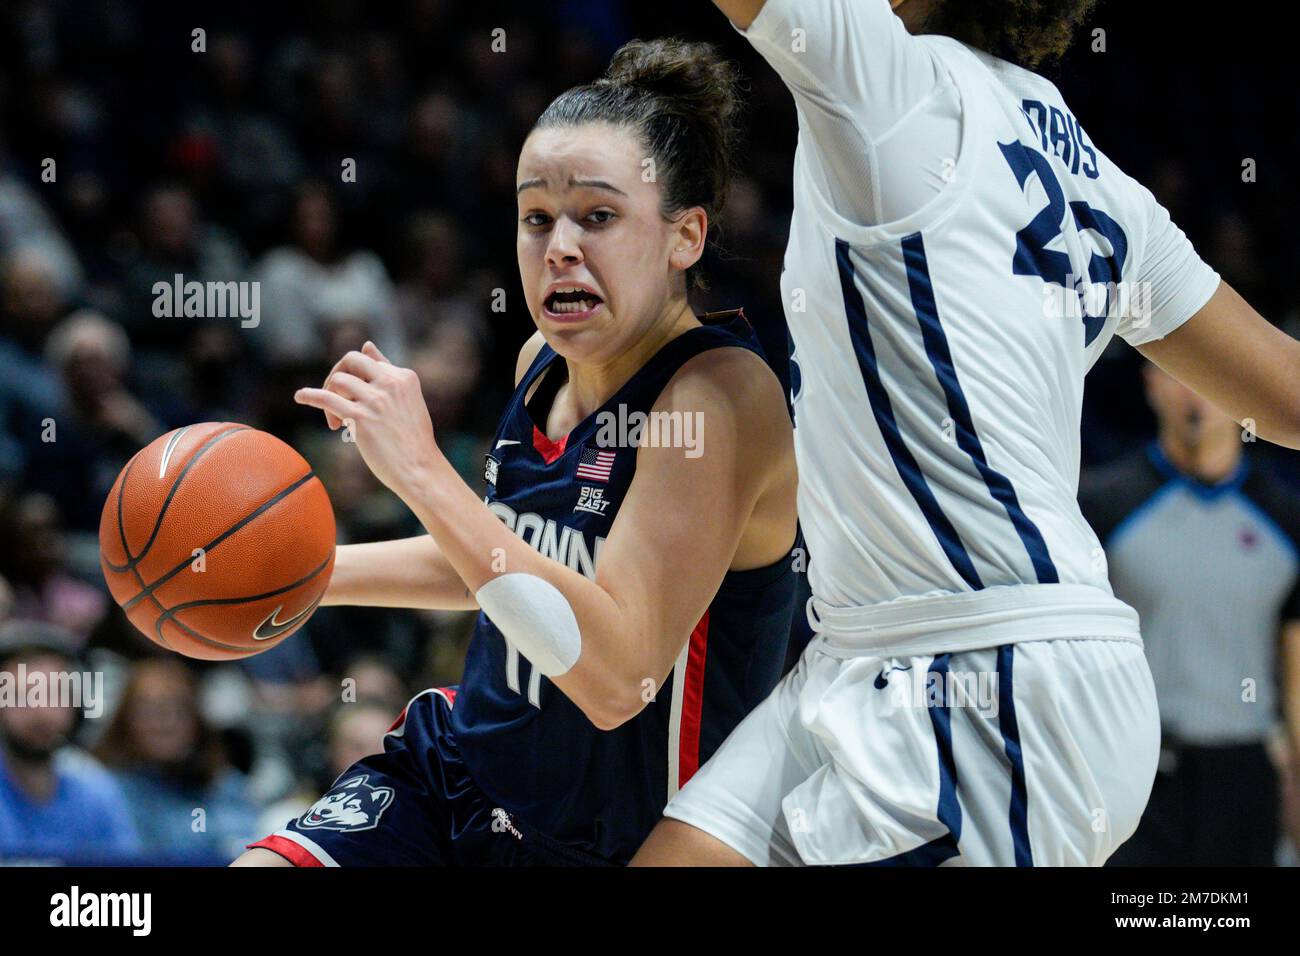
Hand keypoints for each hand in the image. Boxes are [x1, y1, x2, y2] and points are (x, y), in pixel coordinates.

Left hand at [295, 341, 441, 497]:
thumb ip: (387, 371)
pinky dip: (309, 395)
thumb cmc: (413, 439)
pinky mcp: (360, 418)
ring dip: (330, 396)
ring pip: (338, 381)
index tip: (351, 396)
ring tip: (336, 421)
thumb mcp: (406, 398)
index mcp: (404, 376)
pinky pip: (326, 398)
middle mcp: (390, 383)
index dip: (355, 376)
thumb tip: (367, 344)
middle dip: (337, 374)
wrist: (419, 469)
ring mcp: (375, 400)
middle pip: (351, 360)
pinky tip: (300, 397)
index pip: (368, 361)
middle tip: (334, 396)